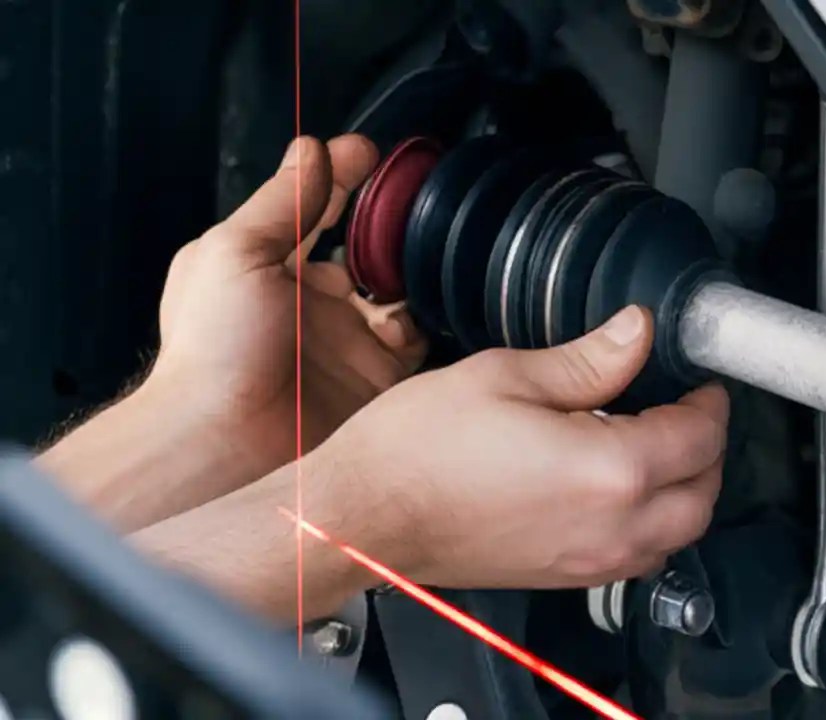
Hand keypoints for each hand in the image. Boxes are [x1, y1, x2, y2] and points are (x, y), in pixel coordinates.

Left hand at [151, 135, 424, 483]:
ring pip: (404, 297)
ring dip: (416, 279)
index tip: (374, 153)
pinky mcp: (380, 384)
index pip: (320, 208)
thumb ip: (283, 201)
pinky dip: (432, 325)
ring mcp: (349, 345)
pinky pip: (422, 347)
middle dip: (396, 234)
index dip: (349, 177)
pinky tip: (425, 313)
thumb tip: (315, 147)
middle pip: (371, 254)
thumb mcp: (236, 254)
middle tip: (413, 216)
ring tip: (418, 268)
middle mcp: (315, 307)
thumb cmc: (213, 351)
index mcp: (273, 270)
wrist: (224, 445)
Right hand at [311, 305, 729, 588]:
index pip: (698, 437)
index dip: (708, 401)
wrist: (365, 517)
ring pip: (679, 534)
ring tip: (659, 445)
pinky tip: (619, 488)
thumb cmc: (417, 451)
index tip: (699, 380)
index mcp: (609, 470)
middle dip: (708, 449)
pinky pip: (638, 556)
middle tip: (688, 409)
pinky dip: (652, 524)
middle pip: (704, 495)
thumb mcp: (506, 377)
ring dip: (685, 491)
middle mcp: (612, 527)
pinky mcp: (565, 578)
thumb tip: (637, 333)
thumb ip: (588, 360)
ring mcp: (590, 561)